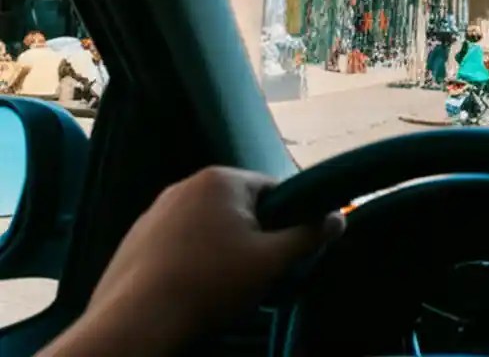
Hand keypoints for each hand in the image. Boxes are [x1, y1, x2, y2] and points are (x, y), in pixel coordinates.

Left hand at [41, 167, 342, 355]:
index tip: (285, 253)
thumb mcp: (273, 261)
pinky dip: (193, 259)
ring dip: (224, 249)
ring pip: (210, 226)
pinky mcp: (136, 237)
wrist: (136, 322)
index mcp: (221, 179)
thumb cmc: (210, 284)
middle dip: (254, 236)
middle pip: (241, 207)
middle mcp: (185, 185)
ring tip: (223, 286)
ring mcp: (155, 211)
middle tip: (258, 273)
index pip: (275, 190)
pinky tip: (194, 288)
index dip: (288, 221)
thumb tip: (339, 217)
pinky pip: (181, 242)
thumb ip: (310, 235)